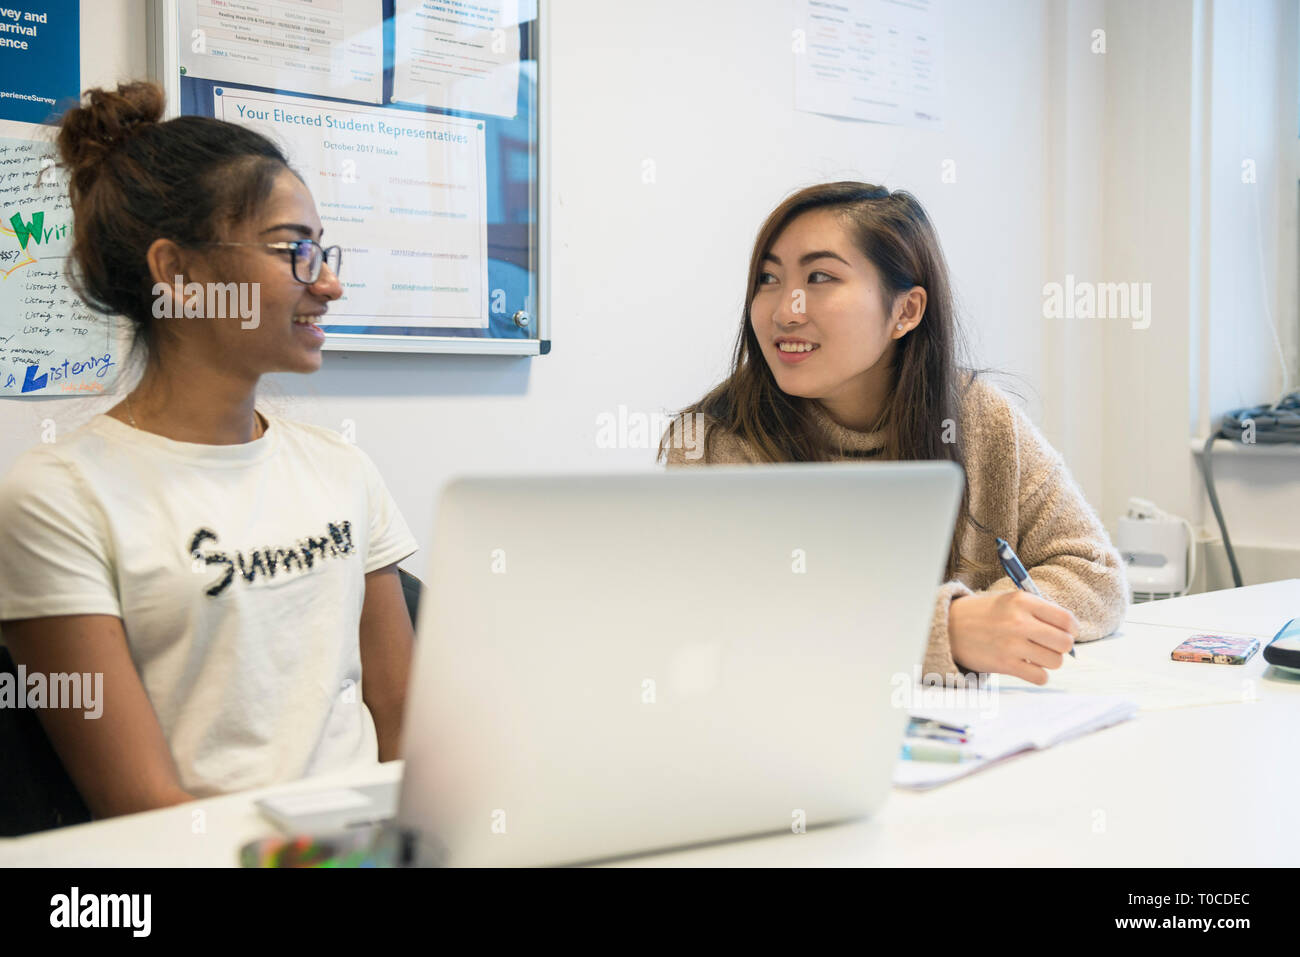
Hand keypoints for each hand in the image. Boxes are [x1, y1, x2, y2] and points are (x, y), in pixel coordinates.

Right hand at [947, 590, 1078, 684]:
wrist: (951, 627)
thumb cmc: (985, 614)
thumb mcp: (1011, 601)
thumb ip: (1040, 611)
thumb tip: (1070, 632)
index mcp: (1023, 601)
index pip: (1066, 619)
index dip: (1071, 629)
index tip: (1065, 632)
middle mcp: (1019, 621)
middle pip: (1065, 643)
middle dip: (1061, 647)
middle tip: (1050, 645)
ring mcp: (1012, 644)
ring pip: (1055, 661)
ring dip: (1049, 661)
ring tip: (1036, 655)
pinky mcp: (1005, 664)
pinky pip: (1040, 677)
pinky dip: (1038, 675)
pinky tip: (1028, 666)